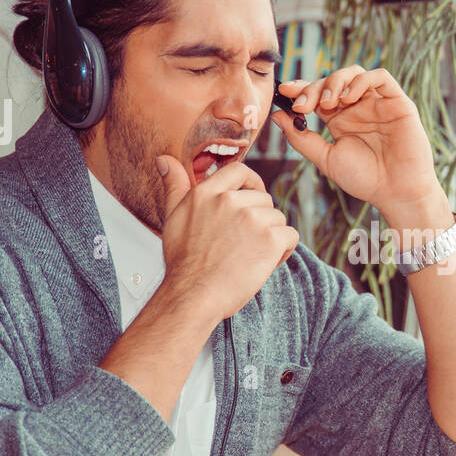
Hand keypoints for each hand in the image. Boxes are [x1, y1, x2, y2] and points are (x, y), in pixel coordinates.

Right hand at [154, 155, 298, 322]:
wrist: (194, 295)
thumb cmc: (183, 263)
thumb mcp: (173, 217)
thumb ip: (175, 186)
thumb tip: (165, 160)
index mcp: (208, 193)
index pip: (239, 171)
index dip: (252, 183)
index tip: (253, 196)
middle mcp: (230, 201)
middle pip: (264, 199)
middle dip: (260, 219)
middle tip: (244, 243)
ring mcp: (252, 219)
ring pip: (278, 219)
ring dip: (271, 237)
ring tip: (251, 256)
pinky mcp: (270, 239)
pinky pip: (290, 236)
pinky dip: (283, 251)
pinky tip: (265, 263)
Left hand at [271, 67, 443, 214]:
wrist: (396, 192)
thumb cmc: (364, 179)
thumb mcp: (326, 158)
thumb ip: (301, 138)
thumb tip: (276, 116)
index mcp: (340, 119)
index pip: (317, 94)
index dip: (301, 88)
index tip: (284, 92)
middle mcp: (358, 107)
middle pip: (332, 81)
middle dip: (314, 87)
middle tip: (303, 105)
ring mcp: (378, 103)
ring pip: (354, 73)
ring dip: (336, 81)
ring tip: (327, 102)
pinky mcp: (397, 102)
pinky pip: (381, 77)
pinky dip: (361, 80)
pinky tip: (348, 97)